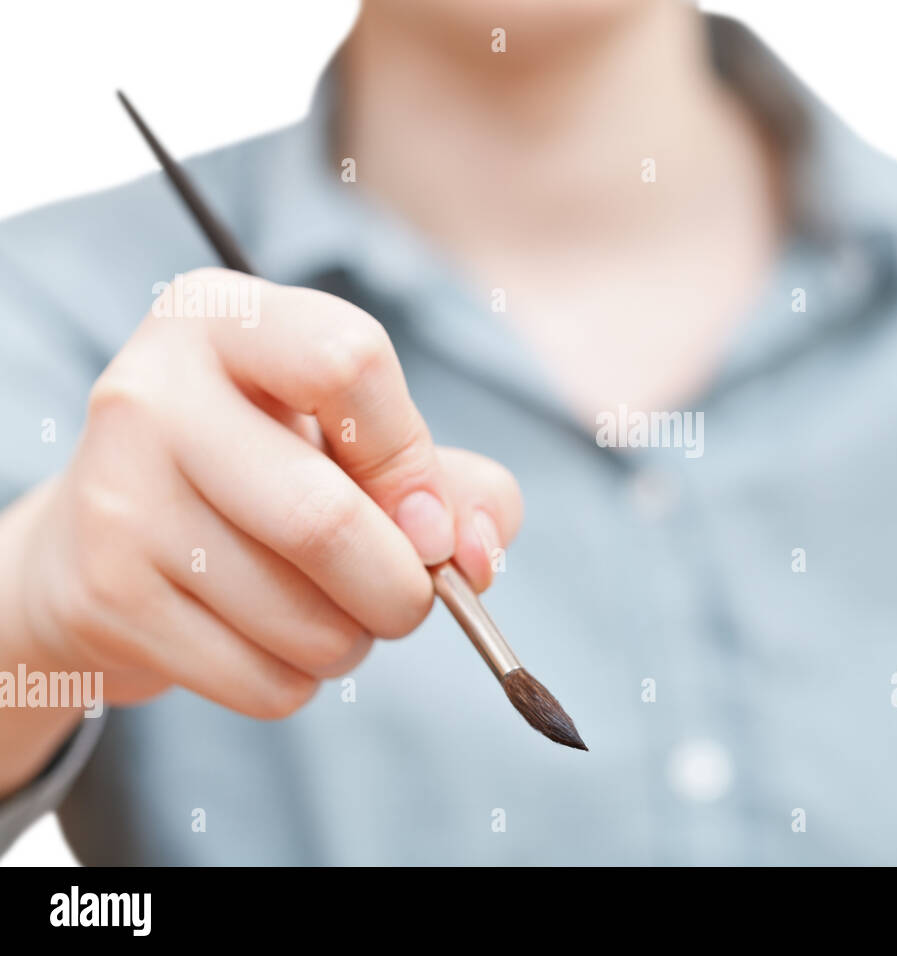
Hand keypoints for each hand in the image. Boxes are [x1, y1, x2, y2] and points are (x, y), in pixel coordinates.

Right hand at [10, 268, 522, 719]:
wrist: (102, 542)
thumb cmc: (269, 476)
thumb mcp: (362, 442)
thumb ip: (458, 486)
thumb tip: (475, 557)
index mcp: (223, 318)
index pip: (349, 361)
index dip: (412, 462)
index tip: (428, 522)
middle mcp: (152, 393)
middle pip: (326, 519)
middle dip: (404, 589)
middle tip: (407, 598)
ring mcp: (116, 498)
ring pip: (303, 620)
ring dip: (355, 640)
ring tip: (331, 614)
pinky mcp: (104, 599)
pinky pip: (263, 681)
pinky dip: (301, 682)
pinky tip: (270, 643)